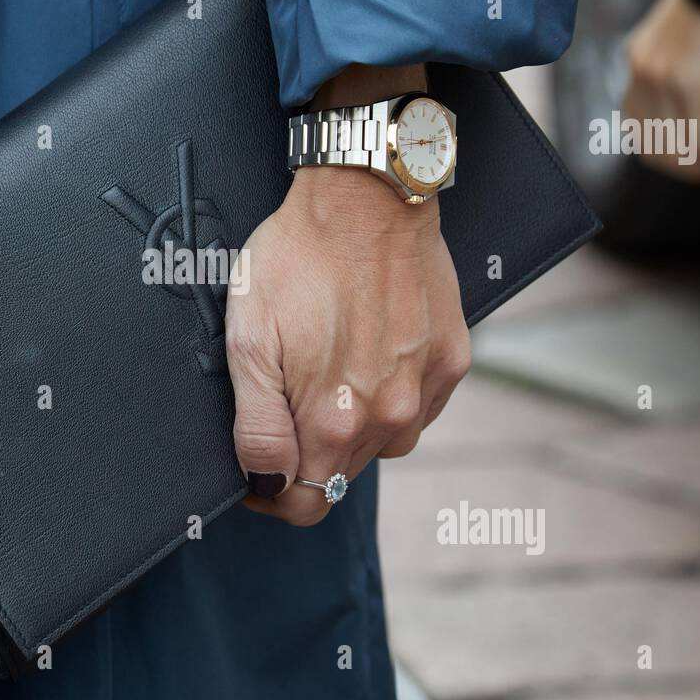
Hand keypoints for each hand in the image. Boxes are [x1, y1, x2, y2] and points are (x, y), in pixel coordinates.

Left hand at [224, 167, 469, 525]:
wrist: (367, 198)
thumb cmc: (297, 258)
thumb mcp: (248, 340)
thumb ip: (257, 426)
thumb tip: (267, 482)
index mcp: (334, 420)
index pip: (304, 501)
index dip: (272, 493)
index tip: (256, 469)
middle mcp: (389, 417)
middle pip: (340, 473)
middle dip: (307, 452)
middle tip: (285, 398)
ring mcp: (425, 391)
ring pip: (381, 446)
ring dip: (350, 428)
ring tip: (327, 372)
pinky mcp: (451, 363)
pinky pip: (418, 410)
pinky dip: (390, 399)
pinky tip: (368, 358)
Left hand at [622, 0, 699, 181]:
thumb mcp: (690, 45)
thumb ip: (682, 79)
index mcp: (636, 62)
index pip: (636, 130)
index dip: (665, 154)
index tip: (697, 154)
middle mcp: (640, 72)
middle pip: (649, 148)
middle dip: (686, 167)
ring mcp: (661, 79)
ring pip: (674, 150)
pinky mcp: (689, 83)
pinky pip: (699, 140)